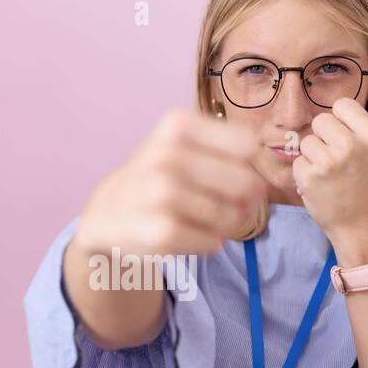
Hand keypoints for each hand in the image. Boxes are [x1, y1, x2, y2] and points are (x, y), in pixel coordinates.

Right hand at [72, 108, 267, 257]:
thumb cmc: (158, 176)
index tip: (230, 173)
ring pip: (230, 215)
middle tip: (228, 205)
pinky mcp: (160, 232)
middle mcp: (166, 155)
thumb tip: (259, 188)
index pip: (248, 146)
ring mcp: (161, 194)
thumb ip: (226, 151)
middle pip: (245, 183)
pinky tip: (191, 235)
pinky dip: (210, 243)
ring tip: (203, 220)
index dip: (248, 165)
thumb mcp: (182, 144)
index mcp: (177, 125)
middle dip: (245, 200)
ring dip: (226, 224)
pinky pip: (213, 242)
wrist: (108, 211)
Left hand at [291, 97, 367, 255]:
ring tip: (329, 176)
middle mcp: (351, 145)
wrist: (364, 227)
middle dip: (322, 137)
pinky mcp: (309, 177)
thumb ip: (355, 131)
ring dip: (313, 157)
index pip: (342, 104)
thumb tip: (329, 115)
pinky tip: (320, 187)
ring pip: (307, 142)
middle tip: (333, 158)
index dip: (338, 119)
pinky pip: (298, 162)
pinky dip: (305, 174)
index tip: (341, 135)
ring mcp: (329, 161)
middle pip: (320, 120)